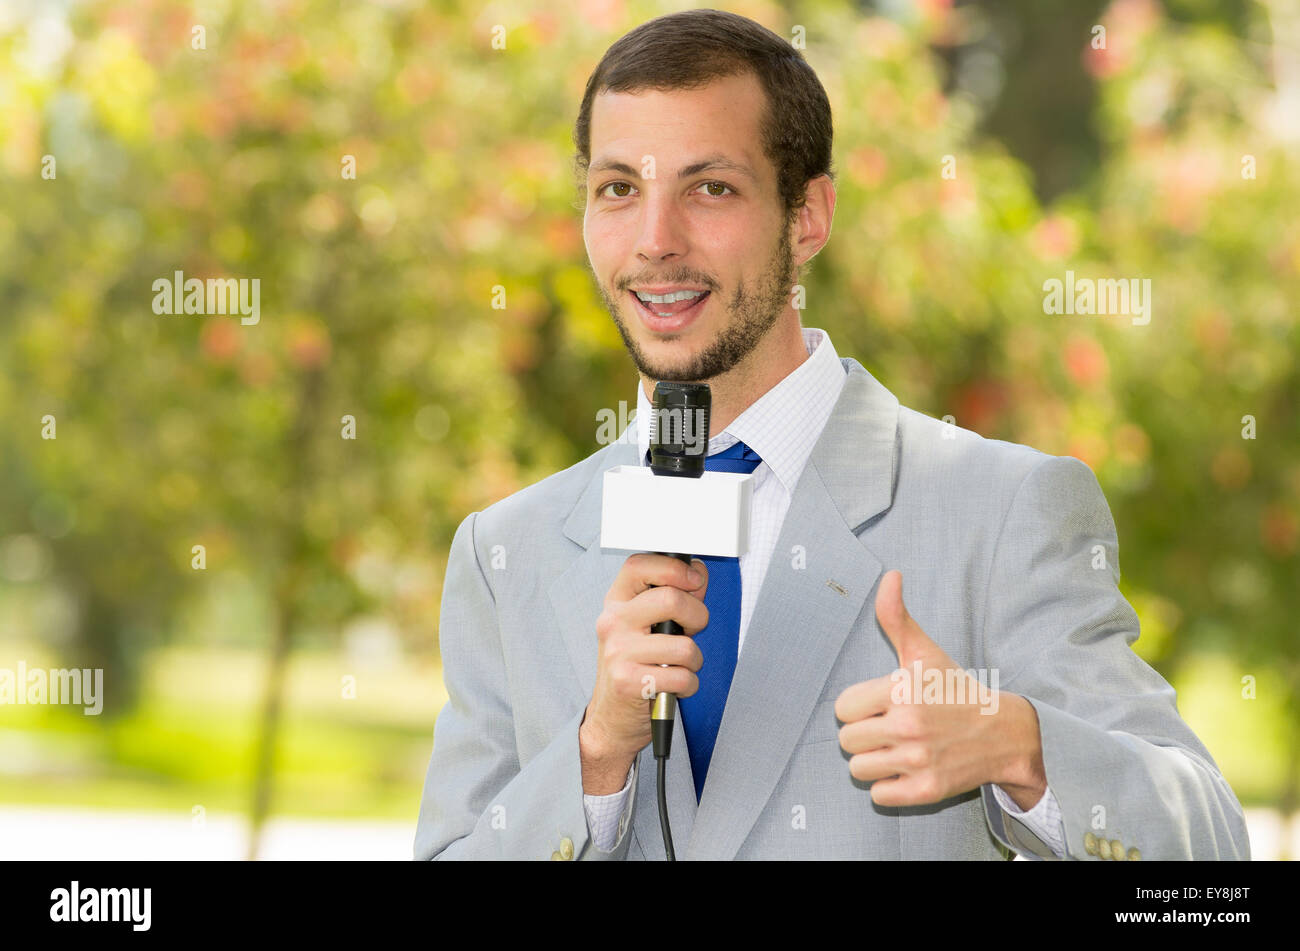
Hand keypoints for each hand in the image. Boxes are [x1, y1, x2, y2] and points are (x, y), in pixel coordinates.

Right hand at [582, 554, 708, 767]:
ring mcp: (618, 652)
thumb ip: (675, 596)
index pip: (640, 564)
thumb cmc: (636, 667)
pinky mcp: (629, 682)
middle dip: (697, 617)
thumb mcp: (649, 626)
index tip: (693, 580)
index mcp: (617, 602)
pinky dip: (688, 685)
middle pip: (671, 599)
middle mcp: (613, 622)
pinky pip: (682, 676)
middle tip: (691, 632)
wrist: (612, 718)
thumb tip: (698, 573)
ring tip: (679, 666)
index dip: (673, 567)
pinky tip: (674, 686)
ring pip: (684, 646)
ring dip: (693, 661)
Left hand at [834, 570, 1044, 807]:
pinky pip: (879, 795)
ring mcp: (918, 761)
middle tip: (891, 728)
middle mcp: (909, 725)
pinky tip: (908, 770)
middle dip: (864, 735)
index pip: (842, 708)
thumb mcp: (924, 651)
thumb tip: (891, 574)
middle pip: (847, 741)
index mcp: (902, 689)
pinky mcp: (927, 791)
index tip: (882, 704)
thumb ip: (896, 616)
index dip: (858, 707)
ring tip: (899, 749)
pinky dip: (889, 787)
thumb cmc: (954, 690)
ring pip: (858, 770)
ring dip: (874, 762)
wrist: (1003, 734)